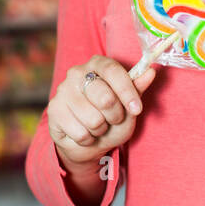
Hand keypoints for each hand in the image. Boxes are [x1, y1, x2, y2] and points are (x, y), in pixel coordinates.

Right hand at [49, 55, 157, 170]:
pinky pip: (80, 132)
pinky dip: (88, 139)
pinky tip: (84, 132)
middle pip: (105, 97)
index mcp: (97, 64)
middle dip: (115, 116)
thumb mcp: (129, 105)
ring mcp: (63, 91)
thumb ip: (138, 88)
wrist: (88, 141)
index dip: (127, 92)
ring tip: (97, 126)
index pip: (113, 71)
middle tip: (113, 119)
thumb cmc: (111, 119)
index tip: (137, 109)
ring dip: (100, 130)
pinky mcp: (54, 110)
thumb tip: (151, 71)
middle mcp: (77, 73)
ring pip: (93, 119)